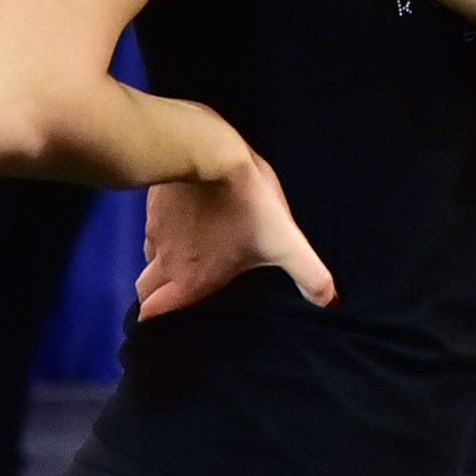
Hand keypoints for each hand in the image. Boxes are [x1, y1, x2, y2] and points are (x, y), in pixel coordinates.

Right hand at [132, 139, 334, 319]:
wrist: (206, 148)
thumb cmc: (245, 201)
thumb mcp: (283, 239)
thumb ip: (307, 273)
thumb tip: (330, 302)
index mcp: (191, 279)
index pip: (154, 314)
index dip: (155, 324)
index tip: (165, 328)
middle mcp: (167, 261)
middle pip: (145, 293)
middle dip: (153, 301)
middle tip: (171, 301)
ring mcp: (156, 232)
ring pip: (148, 260)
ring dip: (160, 268)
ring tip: (181, 265)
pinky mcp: (154, 205)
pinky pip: (152, 230)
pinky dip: (163, 237)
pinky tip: (183, 228)